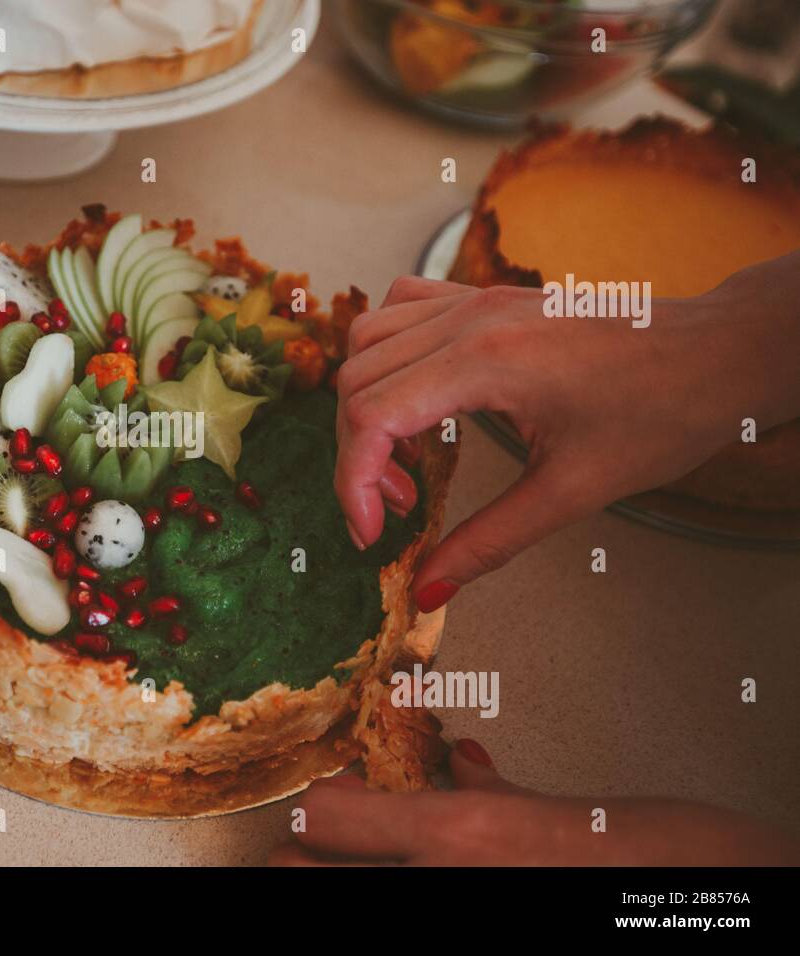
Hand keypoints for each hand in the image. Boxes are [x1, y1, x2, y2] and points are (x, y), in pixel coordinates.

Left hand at [269, 740, 799, 865]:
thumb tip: (464, 765)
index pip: (318, 820)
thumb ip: (492, 788)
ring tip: (365, 863)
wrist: (699, 896)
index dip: (309, 809)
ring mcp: (452, 915)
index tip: (326, 795)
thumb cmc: (645, 852)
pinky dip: (398, 887)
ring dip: (344, 875)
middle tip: (326, 843)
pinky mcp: (477, 936)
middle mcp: (438, 885)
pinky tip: (428, 871)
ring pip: (344, 905)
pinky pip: (399, 918)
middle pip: (304, 876)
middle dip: (307, 856)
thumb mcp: (554, 807)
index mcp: (456, 834)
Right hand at [334, 252, 799, 609]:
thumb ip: (487, 542)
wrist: (721, 353)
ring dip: (367, 406)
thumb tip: (428, 588)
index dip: (354, 483)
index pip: (371, 414)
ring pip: (367, 341)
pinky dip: (387, 359)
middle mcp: (469, 318)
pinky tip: (419, 400)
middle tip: (403, 508)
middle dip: (360, 456)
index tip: (372, 534)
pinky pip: (400, 311)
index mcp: (488, 359)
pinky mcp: (485, 298)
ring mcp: (475, 300)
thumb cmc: (664, 412)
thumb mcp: (572, 491)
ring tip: (411, 459)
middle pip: (356, 380)